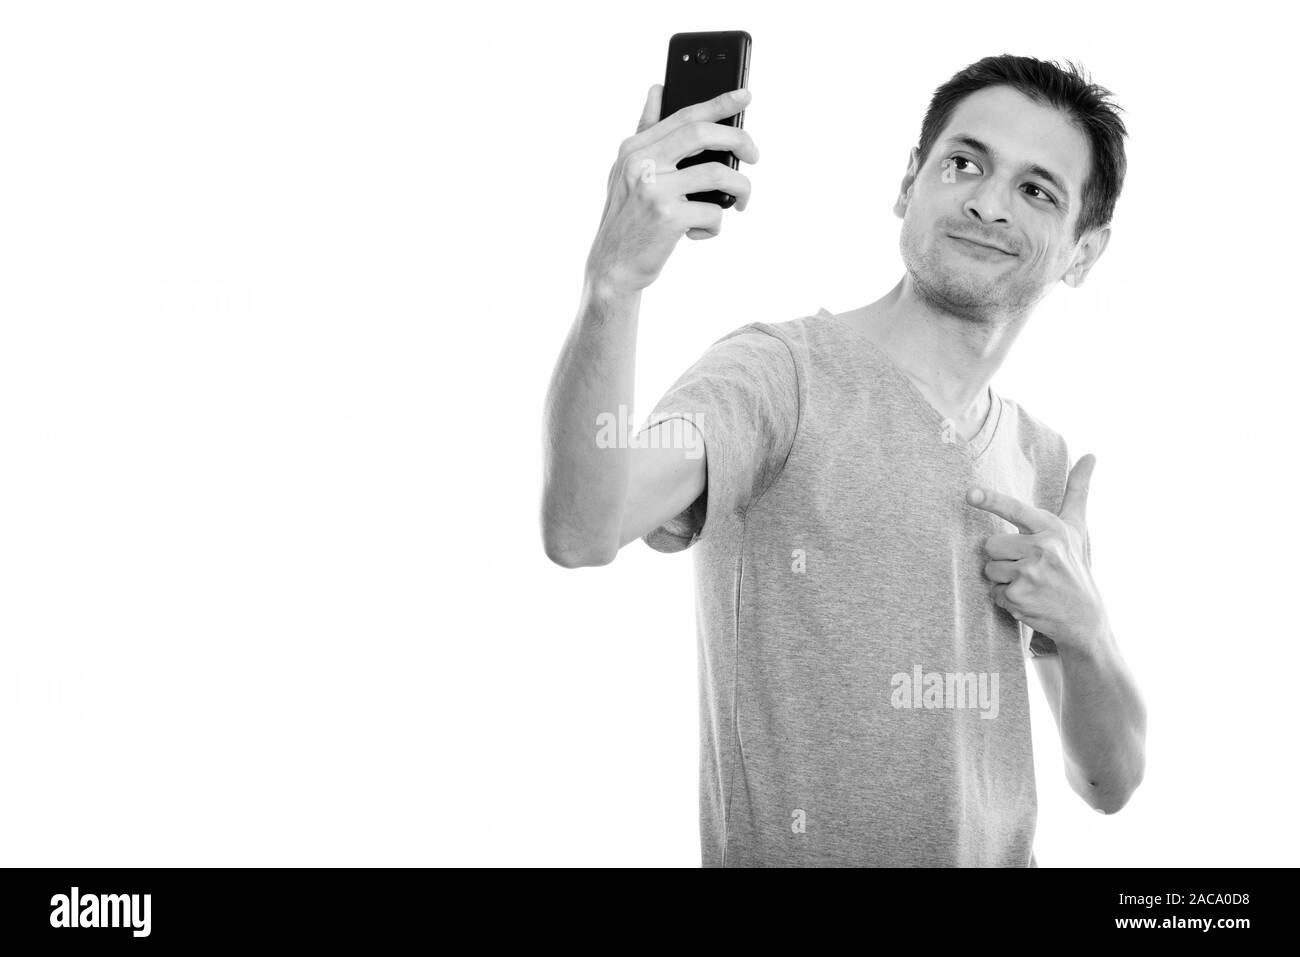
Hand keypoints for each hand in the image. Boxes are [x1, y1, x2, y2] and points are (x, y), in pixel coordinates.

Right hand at [585, 84, 758, 295]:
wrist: (612, 267)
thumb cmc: (626, 219)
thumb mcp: (626, 171)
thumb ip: (645, 131)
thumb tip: (657, 88)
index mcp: (634, 148)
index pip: (684, 115)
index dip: (719, 103)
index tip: (746, 95)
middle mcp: (641, 163)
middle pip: (702, 133)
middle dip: (739, 139)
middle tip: (754, 155)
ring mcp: (654, 189)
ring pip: (718, 173)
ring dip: (740, 188)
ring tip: (741, 201)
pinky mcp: (669, 218)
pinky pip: (713, 212)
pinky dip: (716, 225)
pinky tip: (700, 232)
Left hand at [965, 454, 1106, 650]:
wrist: (1085, 617)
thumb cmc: (1075, 565)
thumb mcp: (1077, 527)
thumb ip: (1078, 490)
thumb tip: (1091, 454)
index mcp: (1052, 528)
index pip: (1015, 510)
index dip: (990, 500)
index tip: (969, 493)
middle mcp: (1043, 549)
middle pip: (990, 545)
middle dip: (1002, 556)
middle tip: (1028, 566)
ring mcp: (1030, 574)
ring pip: (989, 569)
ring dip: (1003, 579)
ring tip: (1030, 583)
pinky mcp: (1019, 597)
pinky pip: (992, 592)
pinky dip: (1005, 598)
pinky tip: (1029, 599)